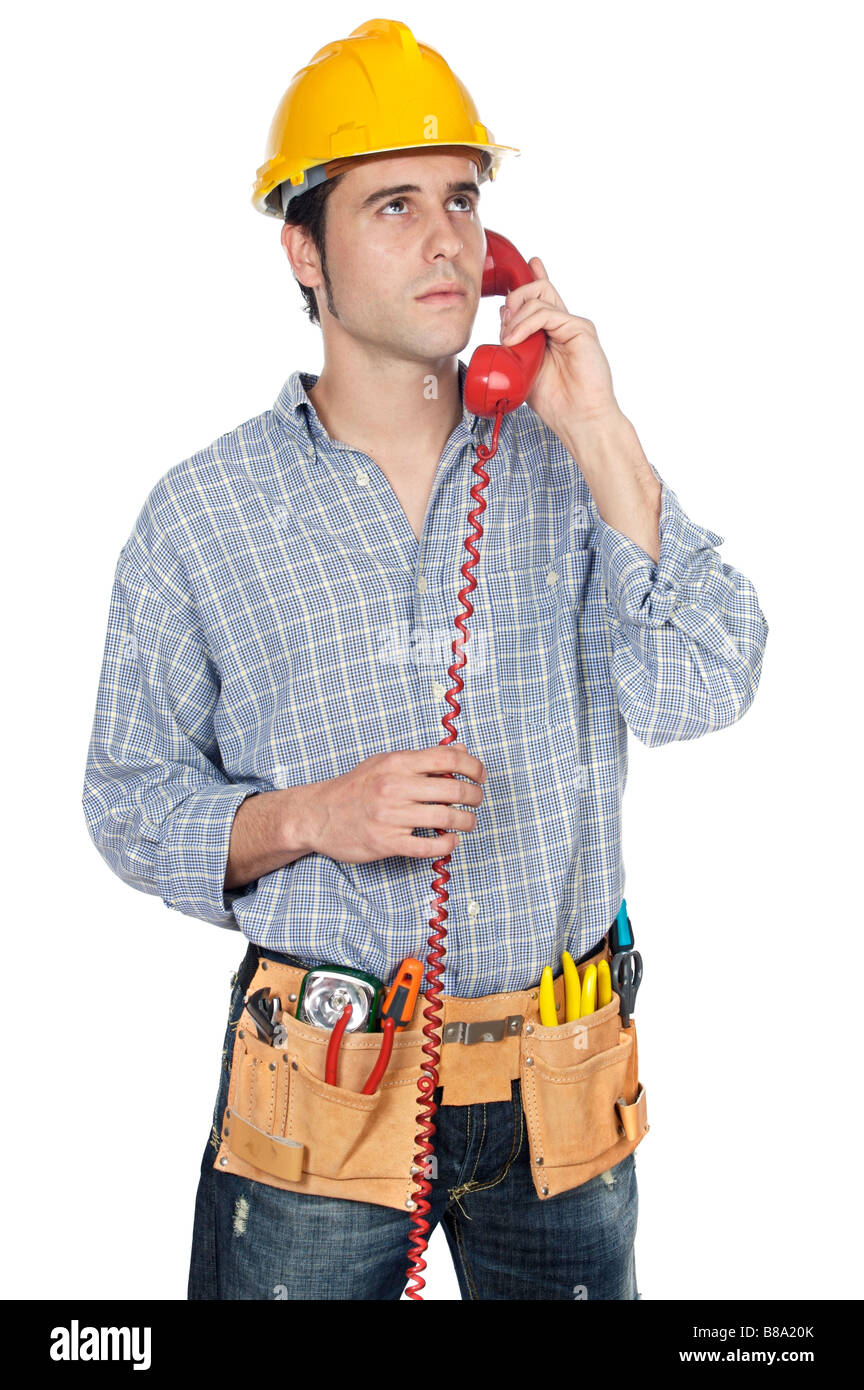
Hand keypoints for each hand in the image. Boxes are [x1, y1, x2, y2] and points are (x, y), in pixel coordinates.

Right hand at [305, 744, 486, 863]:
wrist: (318, 815)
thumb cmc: (355, 788)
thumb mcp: (385, 764)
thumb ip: (423, 759)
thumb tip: (461, 751)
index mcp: (396, 763)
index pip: (448, 758)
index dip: (473, 766)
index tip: (480, 775)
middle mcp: (394, 787)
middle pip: (453, 789)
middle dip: (474, 797)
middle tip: (477, 801)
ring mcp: (390, 816)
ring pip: (446, 819)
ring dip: (466, 822)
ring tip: (468, 822)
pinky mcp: (386, 843)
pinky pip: (428, 846)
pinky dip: (447, 845)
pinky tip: (450, 841)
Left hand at [498, 256, 621, 432]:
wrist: (579, 419)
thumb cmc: (555, 402)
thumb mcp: (524, 369)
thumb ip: (516, 343)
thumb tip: (503, 318)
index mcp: (551, 333)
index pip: (540, 298)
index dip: (531, 279)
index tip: (526, 266)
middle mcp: (563, 325)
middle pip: (538, 289)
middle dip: (515, 298)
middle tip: (504, 323)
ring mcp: (572, 326)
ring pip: (539, 297)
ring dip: (516, 316)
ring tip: (509, 340)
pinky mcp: (580, 329)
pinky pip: (547, 314)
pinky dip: (526, 323)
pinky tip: (515, 339)